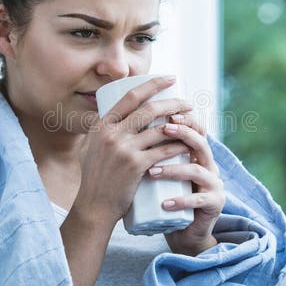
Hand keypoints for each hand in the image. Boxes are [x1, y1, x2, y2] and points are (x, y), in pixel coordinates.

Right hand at [73, 76, 193, 226]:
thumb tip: (120, 115)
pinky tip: (189, 144)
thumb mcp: (92, 147)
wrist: (94, 206)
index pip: (130, 96)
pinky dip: (179, 146)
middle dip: (174, 103)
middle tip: (188, 104)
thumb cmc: (96, 178)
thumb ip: (104, 131)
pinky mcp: (136, 166)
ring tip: (192, 124)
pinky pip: (164, 150)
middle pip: (149, 109)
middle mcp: (111, 133)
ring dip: (181, 125)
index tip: (171, 79)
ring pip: (160, 129)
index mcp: (102, 125)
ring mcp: (124, 149)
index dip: (153, 84)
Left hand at [148, 112, 224, 255]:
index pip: (195, 128)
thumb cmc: (165, 197)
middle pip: (200, 142)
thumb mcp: (159, 170)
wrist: (184, 231)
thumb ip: (148, 151)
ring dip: (174, 170)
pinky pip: (198, 200)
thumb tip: (117, 128)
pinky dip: (181, 201)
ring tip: (152, 172)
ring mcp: (213, 184)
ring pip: (197, 170)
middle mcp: (208, 165)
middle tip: (162, 130)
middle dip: (183, 134)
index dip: (183, 118)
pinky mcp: (214, 204)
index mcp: (196, 154)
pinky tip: (166, 203)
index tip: (164, 113)